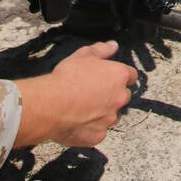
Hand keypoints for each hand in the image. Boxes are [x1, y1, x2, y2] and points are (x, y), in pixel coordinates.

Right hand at [15, 41, 138, 148]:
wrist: (51, 105)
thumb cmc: (66, 80)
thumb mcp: (83, 55)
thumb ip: (101, 49)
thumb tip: (112, 46)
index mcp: (118, 76)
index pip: (130, 75)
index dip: (119, 76)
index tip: (110, 78)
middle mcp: (119, 98)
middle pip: (122, 96)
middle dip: (111, 95)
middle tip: (93, 93)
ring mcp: (109, 118)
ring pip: (111, 115)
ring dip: (102, 112)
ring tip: (83, 108)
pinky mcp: (99, 135)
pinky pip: (98, 131)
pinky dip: (91, 128)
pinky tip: (77, 121)